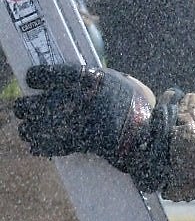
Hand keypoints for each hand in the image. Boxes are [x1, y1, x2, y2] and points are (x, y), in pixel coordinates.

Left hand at [14, 65, 171, 191]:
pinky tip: (34, 145)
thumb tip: (86, 78)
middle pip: (37, 103)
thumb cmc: (137, 107)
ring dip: (28, 127)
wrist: (147, 137)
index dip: (37, 77)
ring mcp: (77, 123)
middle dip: (25, 107)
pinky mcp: (79, 143)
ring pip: (38, 125)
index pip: (51, 75)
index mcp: (89, 80)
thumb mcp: (122, 82)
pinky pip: (49, 145)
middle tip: (21, 108)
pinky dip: (39, 145)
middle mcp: (78, 99)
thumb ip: (99, 79)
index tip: (31, 78)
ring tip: (26, 128)